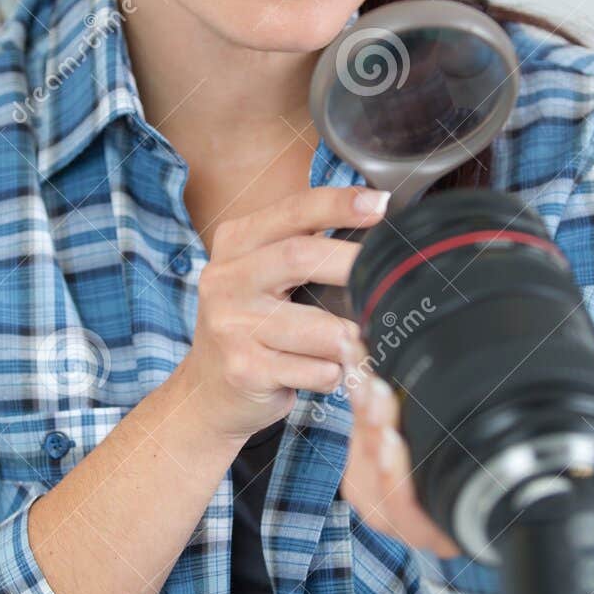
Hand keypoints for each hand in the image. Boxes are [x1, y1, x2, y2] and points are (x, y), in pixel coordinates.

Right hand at [178, 185, 390, 443]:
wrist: (205, 391)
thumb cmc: (250, 325)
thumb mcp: (260, 275)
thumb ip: (301, 249)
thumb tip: (373, 229)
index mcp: (235, 244)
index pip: (292, 212)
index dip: (338, 204)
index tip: (379, 202)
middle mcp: (225, 279)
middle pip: (300, 257)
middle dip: (353, 265)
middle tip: (388, 276)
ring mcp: (232, 326)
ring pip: (321, 329)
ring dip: (352, 339)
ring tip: (357, 343)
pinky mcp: (245, 370)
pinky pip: (317, 370)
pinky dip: (336, 373)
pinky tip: (326, 372)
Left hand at [340, 339, 593, 558]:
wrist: (522, 465)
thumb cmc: (549, 463)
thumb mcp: (583, 435)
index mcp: (463, 524)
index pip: (415, 516)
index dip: (399, 483)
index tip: (395, 438)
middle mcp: (422, 518)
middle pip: (376, 481)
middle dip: (371, 429)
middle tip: (375, 383)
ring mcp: (393, 493)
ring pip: (360, 455)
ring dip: (359, 407)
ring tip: (364, 361)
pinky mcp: (377, 465)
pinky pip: (354, 435)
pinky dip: (354, 394)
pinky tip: (358, 357)